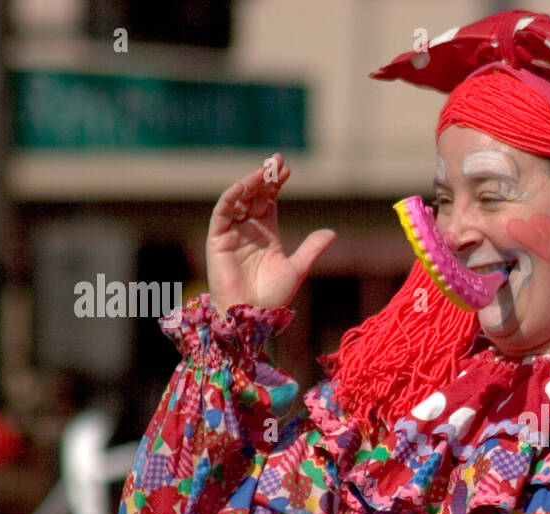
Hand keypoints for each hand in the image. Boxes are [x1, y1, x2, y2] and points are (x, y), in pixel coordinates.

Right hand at [207, 152, 335, 313]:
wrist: (252, 315)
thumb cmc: (273, 297)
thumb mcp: (297, 268)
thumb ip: (312, 248)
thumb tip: (332, 232)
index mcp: (268, 233)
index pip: (270, 200)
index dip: (276, 184)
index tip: (287, 169)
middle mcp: (249, 229)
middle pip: (255, 195)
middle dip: (265, 177)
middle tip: (277, 161)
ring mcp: (233, 233)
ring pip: (239, 200)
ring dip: (250, 183)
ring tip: (264, 170)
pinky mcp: (217, 239)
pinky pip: (221, 213)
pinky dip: (230, 198)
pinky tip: (242, 186)